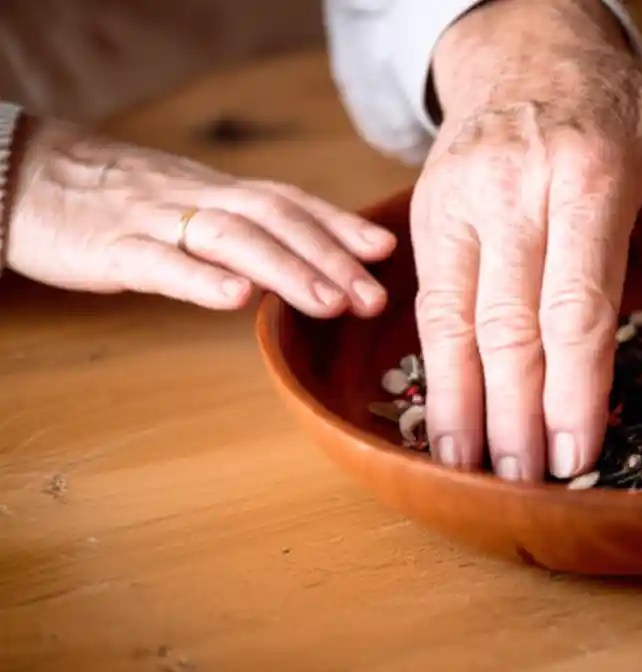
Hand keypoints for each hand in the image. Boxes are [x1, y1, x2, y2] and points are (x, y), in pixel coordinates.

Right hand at [5, 117, 395, 316]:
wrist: (24, 178)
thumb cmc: (116, 203)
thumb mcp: (187, 208)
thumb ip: (241, 231)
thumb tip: (306, 264)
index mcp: (217, 193)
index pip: (288, 203)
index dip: (338, 224)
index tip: (385, 249)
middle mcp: (196, 199)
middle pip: (273, 220)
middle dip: (330, 258)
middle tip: (374, 297)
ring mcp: (153, 221)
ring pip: (230, 238)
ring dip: (286, 270)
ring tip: (330, 303)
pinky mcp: (110, 248)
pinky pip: (158, 262)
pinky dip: (199, 279)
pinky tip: (236, 299)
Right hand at [412, 0, 641, 480]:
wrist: (528, 51)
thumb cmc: (612, 121)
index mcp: (590, 179)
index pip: (576, 307)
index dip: (574, 390)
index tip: (578, 454)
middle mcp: (515, 189)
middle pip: (510, 325)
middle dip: (516, 415)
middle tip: (526, 483)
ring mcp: (459, 198)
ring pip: (453, 320)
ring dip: (462, 405)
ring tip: (471, 470)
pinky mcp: (423, 211)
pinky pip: (425, 304)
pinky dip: (435, 368)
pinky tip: (444, 418)